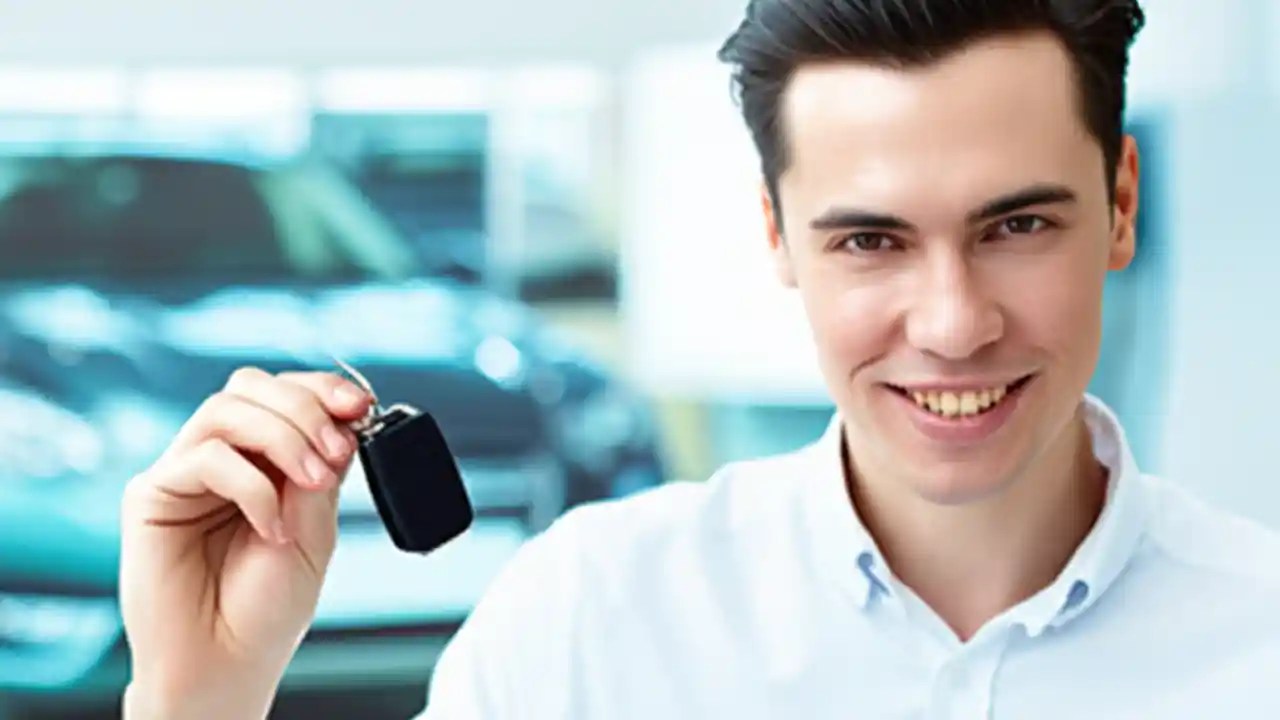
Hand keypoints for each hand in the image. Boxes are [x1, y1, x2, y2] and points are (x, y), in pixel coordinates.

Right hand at [119, 367, 372, 718]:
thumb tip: (339, 421)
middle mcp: (222, 456)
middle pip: (251, 386)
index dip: (322, 389)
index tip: (361, 406)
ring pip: (226, 408)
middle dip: (304, 408)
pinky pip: (205, 457)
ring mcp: (184, 471)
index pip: (285, 395)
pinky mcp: (152, 494)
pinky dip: (252, 486)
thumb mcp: (316, 530)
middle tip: (334, 453)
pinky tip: (271, 528)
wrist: (229, 662)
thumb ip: (322, 471)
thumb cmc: (268, 606)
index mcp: (264, 459)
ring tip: (312, 482)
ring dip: (283, 436)